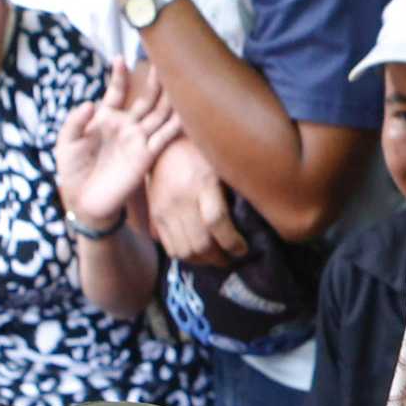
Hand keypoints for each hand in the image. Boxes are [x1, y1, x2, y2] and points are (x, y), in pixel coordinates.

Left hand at [58, 62, 182, 229]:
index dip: (119, 76)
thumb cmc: (73, 171)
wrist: (85, 201)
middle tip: (164, 60)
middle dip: (154, 81)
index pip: (116, 92)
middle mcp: (126, 126)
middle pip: (145, 99)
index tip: (120, 58)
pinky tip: (187, 110)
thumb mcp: (66, 143)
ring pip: (160, 114)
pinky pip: (165, 136)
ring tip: (181, 79)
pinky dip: (177, 124)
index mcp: (105, 119)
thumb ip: (75, 122)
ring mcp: (138, 139)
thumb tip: (89, 104)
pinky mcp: (147, 155)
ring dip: (170, 98)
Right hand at [147, 136, 246, 263]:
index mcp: (203, 182)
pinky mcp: (155, 216)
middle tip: (231, 258)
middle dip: (219, 258)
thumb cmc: (204, 152)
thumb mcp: (222, 165)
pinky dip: (187, 256)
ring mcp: (164, 209)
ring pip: (184, 251)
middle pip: (200, 243)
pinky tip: (199, 253)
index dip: (232, 242)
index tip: (243, 249)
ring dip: (203, 261)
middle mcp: (181, 198)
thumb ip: (233, 192)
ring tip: (216, 257)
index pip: (216, 222)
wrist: (166, 144)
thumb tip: (249, 223)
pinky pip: (170, 247)